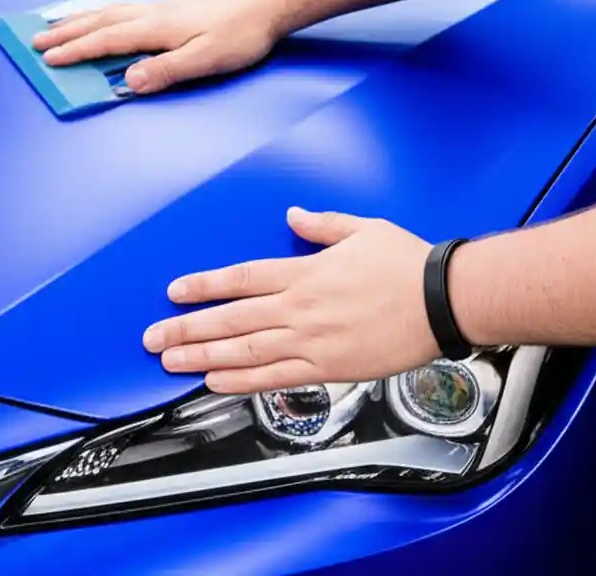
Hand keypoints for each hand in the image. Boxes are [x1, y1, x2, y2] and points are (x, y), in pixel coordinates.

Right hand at [32, 0, 286, 93]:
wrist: (266, 7)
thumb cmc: (240, 36)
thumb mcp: (205, 60)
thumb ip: (166, 70)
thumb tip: (129, 81)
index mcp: (157, 28)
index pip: (107, 40)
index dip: (76, 51)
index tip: (47, 60)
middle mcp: (153, 14)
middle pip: (99, 22)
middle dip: (66, 33)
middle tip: (33, 42)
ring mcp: (161, 9)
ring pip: (108, 12)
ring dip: (79, 21)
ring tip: (54, 27)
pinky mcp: (171, 10)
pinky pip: (122, 10)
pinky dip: (100, 14)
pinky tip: (100, 19)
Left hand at [142, 207, 442, 393]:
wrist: (443, 300)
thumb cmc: (408, 265)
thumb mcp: (363, 229)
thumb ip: (322, 225)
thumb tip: (294, 214)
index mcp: (305, 272)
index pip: (241, 277)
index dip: (204, 285)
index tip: (175, 292)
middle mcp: (300, 307)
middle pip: (230, 317)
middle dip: (186, 327)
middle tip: (153, 337)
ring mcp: (311, 340)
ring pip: (244, 350)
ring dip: (203, 355)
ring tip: (171, 361)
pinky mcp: (328, 367)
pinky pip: (275, 377)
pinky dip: (241, 380)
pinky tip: (215, 382)